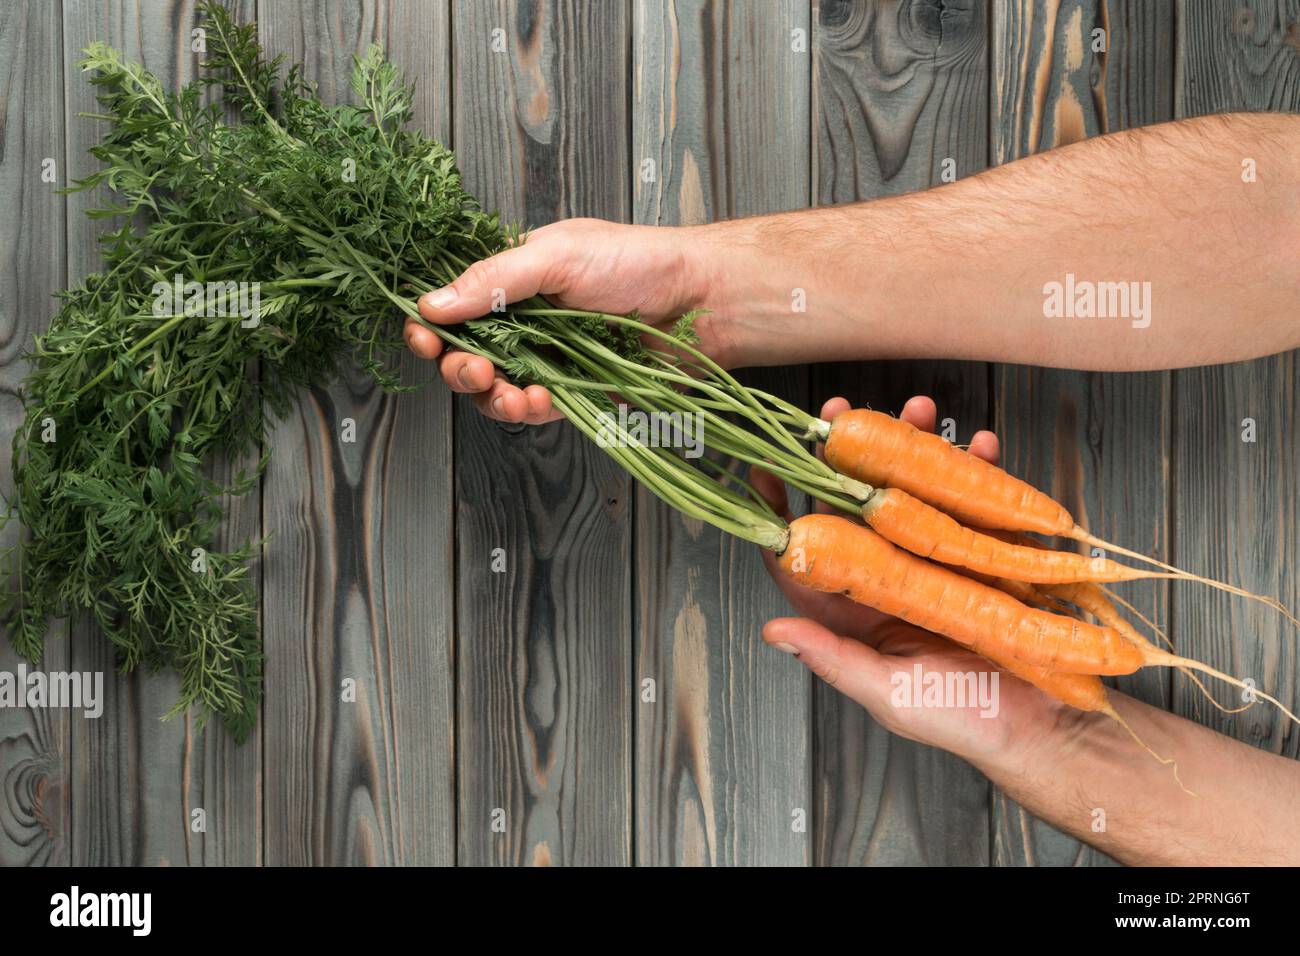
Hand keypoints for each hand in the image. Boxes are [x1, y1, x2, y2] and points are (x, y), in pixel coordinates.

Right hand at [405, 218, 735, 423]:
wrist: (700, 301)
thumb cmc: (637, 263)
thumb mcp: (555, 256)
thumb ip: (491, 281)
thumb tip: (430, 304)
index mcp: (515, 278)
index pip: (456, 305)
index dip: (432, 325)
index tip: (422, 337)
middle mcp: (527, 320)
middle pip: (466, 354)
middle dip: (457, 366)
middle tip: (470, 369)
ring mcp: (550, 357)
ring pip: (496, 388)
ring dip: (491, 395)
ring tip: (508, 392)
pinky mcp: (576, 391)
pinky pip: (535, 409)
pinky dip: (528, 410)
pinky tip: (536, 401)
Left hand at [752, 395, 1091, 768]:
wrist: (1045, 727)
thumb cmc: (960, 721)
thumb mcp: (890, 695)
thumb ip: (835, 660)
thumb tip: (774, 630)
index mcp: (854, 611)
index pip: (805, 554)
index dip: (781, 512)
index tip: (766, 467)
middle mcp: (890, 578)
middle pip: (858, 507)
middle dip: (852, 457)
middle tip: (843, 415)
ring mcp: (938, 561)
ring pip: (916, 492)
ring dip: (917, 446)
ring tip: (919, 409)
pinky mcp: (987, 554)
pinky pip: (978, 501)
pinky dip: (980, 470)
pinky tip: (981, 444)